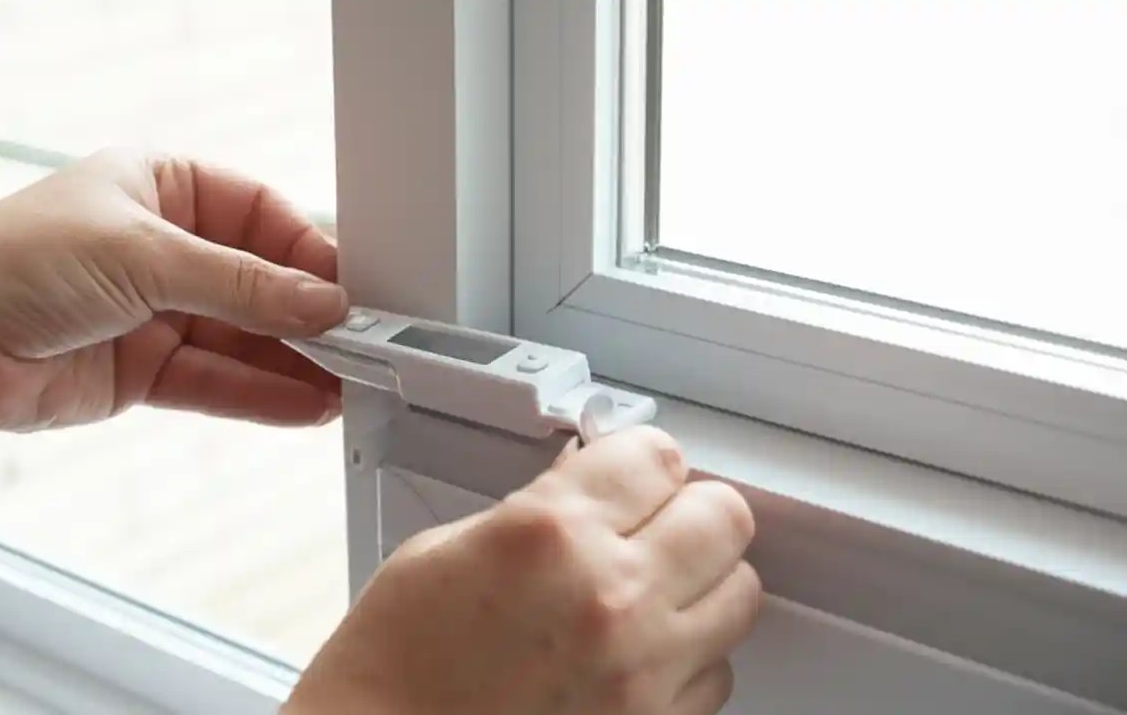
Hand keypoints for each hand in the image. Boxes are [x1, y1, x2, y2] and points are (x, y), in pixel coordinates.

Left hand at [0, 149, 346, 458]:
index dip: (309, 253)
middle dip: (308, 317)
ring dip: (295, 364)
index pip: (262, 216)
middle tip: (361, 346)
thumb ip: (243, 285)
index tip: (350, 290)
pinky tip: (306, 405)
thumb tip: (319, 302)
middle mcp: (166, 248)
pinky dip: (262, 395)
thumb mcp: (147, 254)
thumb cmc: (16, 261)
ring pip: (245, 340)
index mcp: (165, 188)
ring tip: (348, 386)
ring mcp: (158, 312)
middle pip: (260, 283)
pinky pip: (219, 382)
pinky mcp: (146, 371)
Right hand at [286, 427, 760, 714]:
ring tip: (649, 592)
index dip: (643, 460)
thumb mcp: (442, 550)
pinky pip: (717, 675)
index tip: (632, 472)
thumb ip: (532, 506)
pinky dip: (690, 659)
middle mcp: (610, 597)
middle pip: (724, 517)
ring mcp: (641, 671)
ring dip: (701, 584)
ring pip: (740, 596)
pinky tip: (637, 654)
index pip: (659, 456)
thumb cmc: (391, 666)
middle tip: (655, 523)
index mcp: (549, 534)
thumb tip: (584, 478)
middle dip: (690, 512)